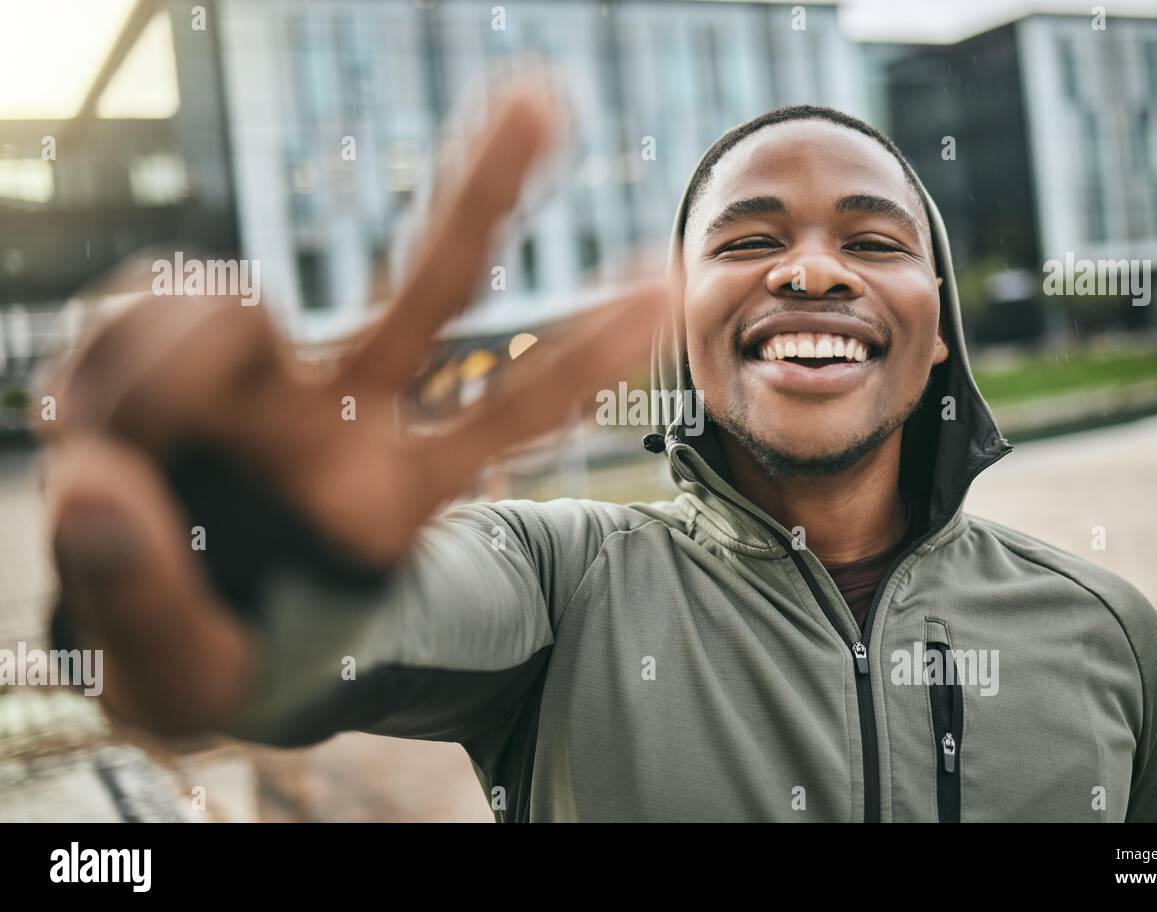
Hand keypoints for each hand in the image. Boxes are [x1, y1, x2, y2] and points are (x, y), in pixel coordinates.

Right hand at [44, 75, 670, 733]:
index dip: (576, 356)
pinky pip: (149, 310)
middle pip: (430, 289)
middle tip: (540, 94)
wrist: (146, 614)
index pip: (499, 416)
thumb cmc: (197, 653)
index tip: (661, 287)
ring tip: (106, 453)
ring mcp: (277, 379)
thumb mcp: (174, 670)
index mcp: (387, 506)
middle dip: (484, 192)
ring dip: (153, 366)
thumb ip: (140, 591)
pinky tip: (88, 419)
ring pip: (238, 301)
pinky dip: (108, 360)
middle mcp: (351, 424)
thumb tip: (100, 479)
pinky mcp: (197, 350)